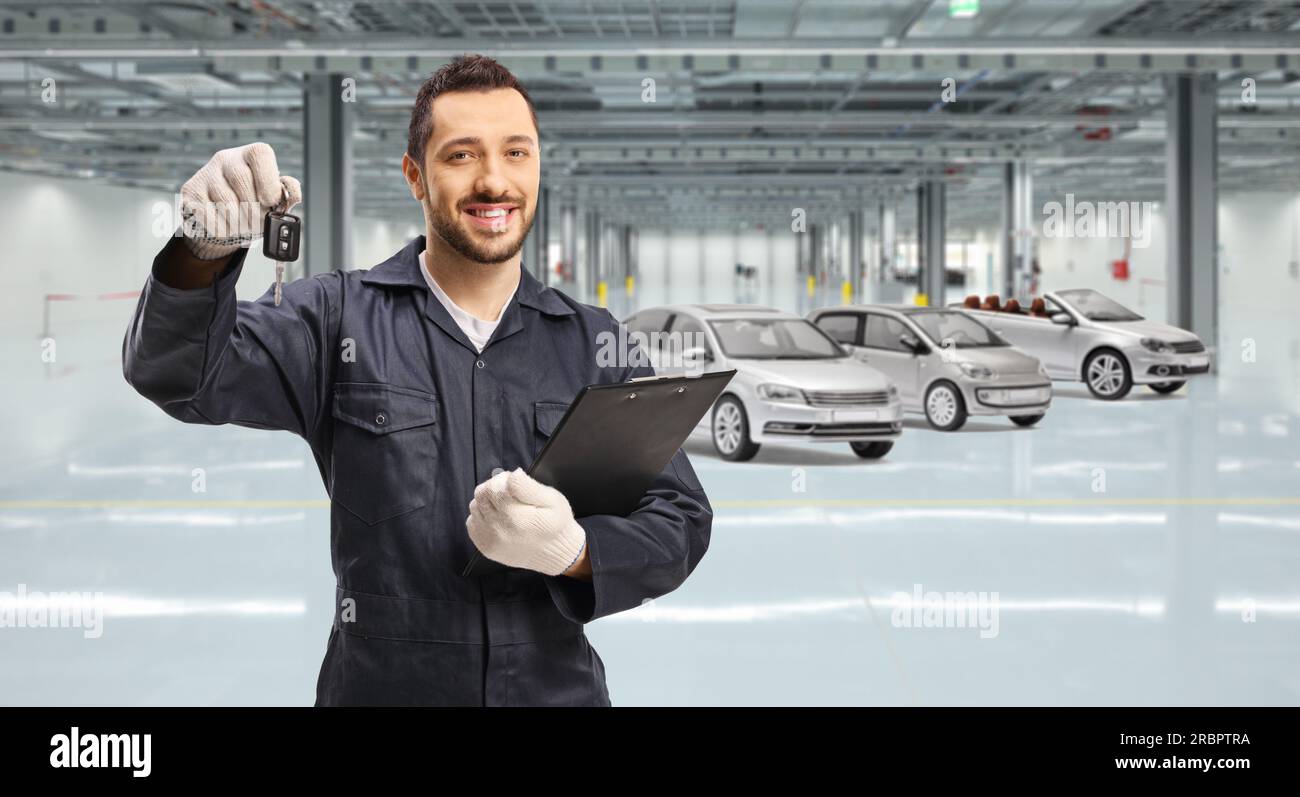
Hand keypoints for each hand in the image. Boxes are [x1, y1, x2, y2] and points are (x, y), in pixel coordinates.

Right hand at [179, 142, 301, 260]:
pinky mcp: (190, 192)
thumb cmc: (253, 201)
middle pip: (241, 180)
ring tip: (244, 225)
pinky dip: (223, 229)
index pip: (260, 155)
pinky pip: (209, 216)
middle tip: (258, 222)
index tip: (270, 202)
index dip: (267, 180)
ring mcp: (206, 174)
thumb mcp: (273, 196)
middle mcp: (226, 159)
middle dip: (254, 209)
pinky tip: (227, 226)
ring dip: (240, 222)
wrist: (222, 215)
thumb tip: (294, 194)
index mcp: (251, 154)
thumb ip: (286, 193)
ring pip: (226, 202)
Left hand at [466, 469, 586, 576]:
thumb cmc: (554, 523)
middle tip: (510, 493)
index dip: (506, 478)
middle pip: (482, 493)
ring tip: (506, 507)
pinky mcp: (484, 546)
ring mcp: (490, 539)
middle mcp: (501, 529)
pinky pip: (472, 522)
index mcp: (518, 517)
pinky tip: (499, 519)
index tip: (517, 483)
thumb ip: (529, 487)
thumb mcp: (553, 500)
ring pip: (475, 505)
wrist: (553, 553)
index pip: (496, 485)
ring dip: (488, 502)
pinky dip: (482, 517)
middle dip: (495, 487)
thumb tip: (512, 475)